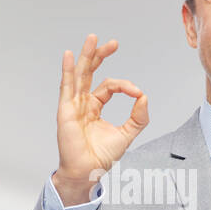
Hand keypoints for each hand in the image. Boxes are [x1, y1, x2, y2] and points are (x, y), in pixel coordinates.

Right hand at [54, 33, 148, 205]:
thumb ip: (138, 117)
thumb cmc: (102, 156)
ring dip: (86, 56)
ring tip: (92, 38)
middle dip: (101, 56)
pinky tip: (70, 56)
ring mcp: (73, 105)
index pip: (110, 87)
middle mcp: (83, 102)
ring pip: (80, 75)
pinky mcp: (66, 110)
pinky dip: (69, 71)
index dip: (125, 86)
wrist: (88, 171)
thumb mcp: (127, 134)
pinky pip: (67, 86)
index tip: (137, 93)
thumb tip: (144, 97)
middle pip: (91, 73)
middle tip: (113, 43)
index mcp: (95, 107)